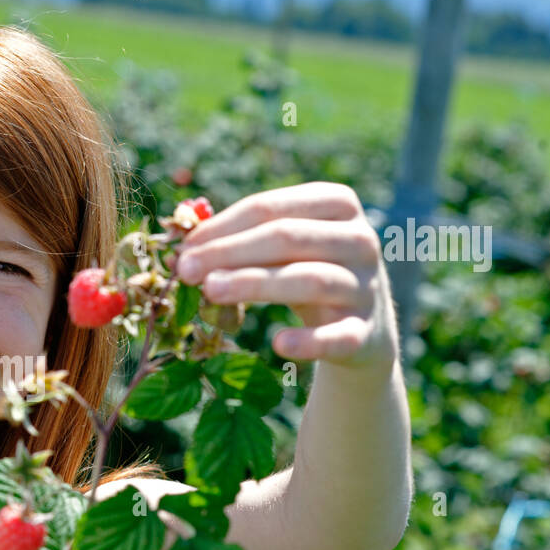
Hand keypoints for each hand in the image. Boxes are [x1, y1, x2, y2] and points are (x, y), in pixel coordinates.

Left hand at [173, 182, 396, 373]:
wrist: (360, 331)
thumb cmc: (306, 275)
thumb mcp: (282, 252)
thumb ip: (241, 240)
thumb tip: (183, 246)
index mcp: (336, 205)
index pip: (271, 208)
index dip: (224, 226)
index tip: (184, 247)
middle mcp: (359, 239)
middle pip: (288, 238)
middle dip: (231, 253)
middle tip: (187, 270)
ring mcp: (366, 286)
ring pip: (310, 279)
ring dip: (256, 284)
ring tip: (211, 292)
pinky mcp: (367, 333)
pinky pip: (338, 336)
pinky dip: (309, 341)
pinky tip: (278, 343)